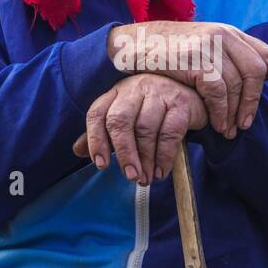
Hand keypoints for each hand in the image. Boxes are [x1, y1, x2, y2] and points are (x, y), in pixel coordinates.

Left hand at [72, 73, 207, 184]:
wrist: (190, 92)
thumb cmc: (152, 108)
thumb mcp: (126, 116)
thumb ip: (103, 133)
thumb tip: (78, 151)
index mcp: (116, 93)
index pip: (97, 114)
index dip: (96, 140)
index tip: (101, 165)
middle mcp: (135, 89)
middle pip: (120, 120)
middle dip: (124, 153)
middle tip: (130, 176)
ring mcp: (159, 93)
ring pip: (146, 128)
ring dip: (145, 159)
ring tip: (146, 179)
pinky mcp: (181, 103)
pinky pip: (170, 132)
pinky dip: (164, 156)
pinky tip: (161, 171)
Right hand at [106, 20, 267, 139]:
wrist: (135, 45)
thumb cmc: (169, 54)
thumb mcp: (202, 51)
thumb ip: (225, 62)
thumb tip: (248, 88)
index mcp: (231, 34)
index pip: (267, 54)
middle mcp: (225, 35)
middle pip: (256, 72)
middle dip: (255, 102)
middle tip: (247, 125)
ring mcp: (211, 45)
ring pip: (238, 84)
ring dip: (236, 112)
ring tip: (229, 131)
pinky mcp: (196, 58)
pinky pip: (217, 91)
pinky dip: (220, 112)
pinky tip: (216, 125)